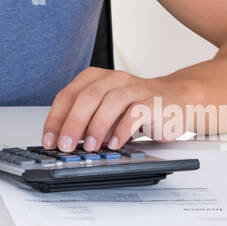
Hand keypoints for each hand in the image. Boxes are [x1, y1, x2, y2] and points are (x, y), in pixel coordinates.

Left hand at [41, 67, 190, 152]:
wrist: (176, 101)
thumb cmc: (136, 107)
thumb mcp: (105, 111)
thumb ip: (87, 121)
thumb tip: (65, 143)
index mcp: (95, 79)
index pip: (68, 96)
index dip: (56, 119)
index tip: (50, 140)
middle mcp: (113, 79)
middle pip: (87, 97)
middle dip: (72, 124)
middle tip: (65, 146)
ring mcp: (134, 88)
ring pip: (110, 102)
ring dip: (97, 126)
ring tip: (90, 147)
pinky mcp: (152, 101)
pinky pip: (136, 112)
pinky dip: (123, 129)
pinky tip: (115, 143)